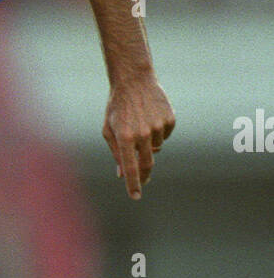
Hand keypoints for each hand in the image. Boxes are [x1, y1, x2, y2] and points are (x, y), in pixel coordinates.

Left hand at [102, 74, 175, 199]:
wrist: (134, 80)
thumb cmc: (117, 107)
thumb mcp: (109, 130)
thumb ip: (116, 153)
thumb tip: (122, 174)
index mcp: (124, 137)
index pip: (130, 168)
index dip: (133, 184)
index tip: (135, 196)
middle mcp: (142, 133)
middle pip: (147, 164)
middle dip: (144, 175)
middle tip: (143, 181)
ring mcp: (157, 126)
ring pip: (156, 148)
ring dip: (149, 145)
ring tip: (140, 126)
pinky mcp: (169, 119)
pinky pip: (165, 135)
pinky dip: (159, 133)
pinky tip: (150, 118)